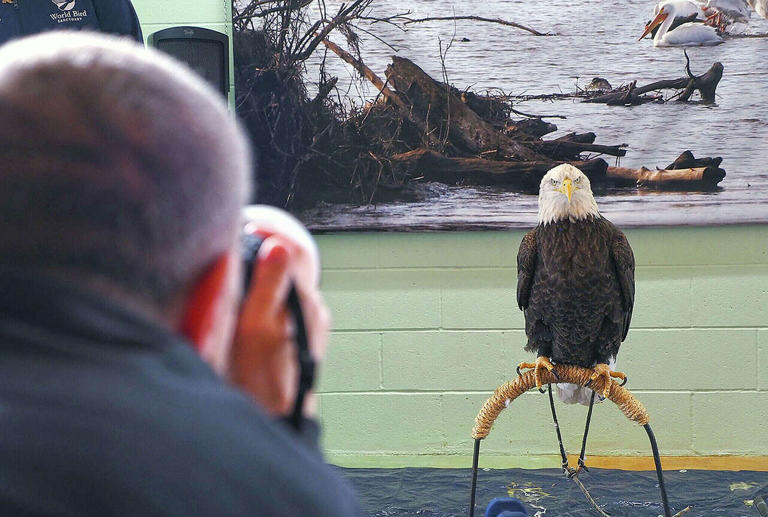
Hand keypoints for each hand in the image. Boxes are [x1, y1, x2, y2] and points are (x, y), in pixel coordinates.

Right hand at [229, 234, 329, 418]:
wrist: (275, 420)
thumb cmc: (258, 378)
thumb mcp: (254, 327)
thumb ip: (268, 283)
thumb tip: (278, 244)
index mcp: (300, 297)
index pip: (291, 245)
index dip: (269, 229)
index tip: (246, 226)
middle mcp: (312, 305)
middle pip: (291, 263)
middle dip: (265, 252)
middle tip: (238, 247)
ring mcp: (313, 320)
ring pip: (290, 284)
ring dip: (269, 276)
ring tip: (241, 281)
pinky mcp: (309, 333)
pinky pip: (290, 303)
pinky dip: (274, 298)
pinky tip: (254, 311)